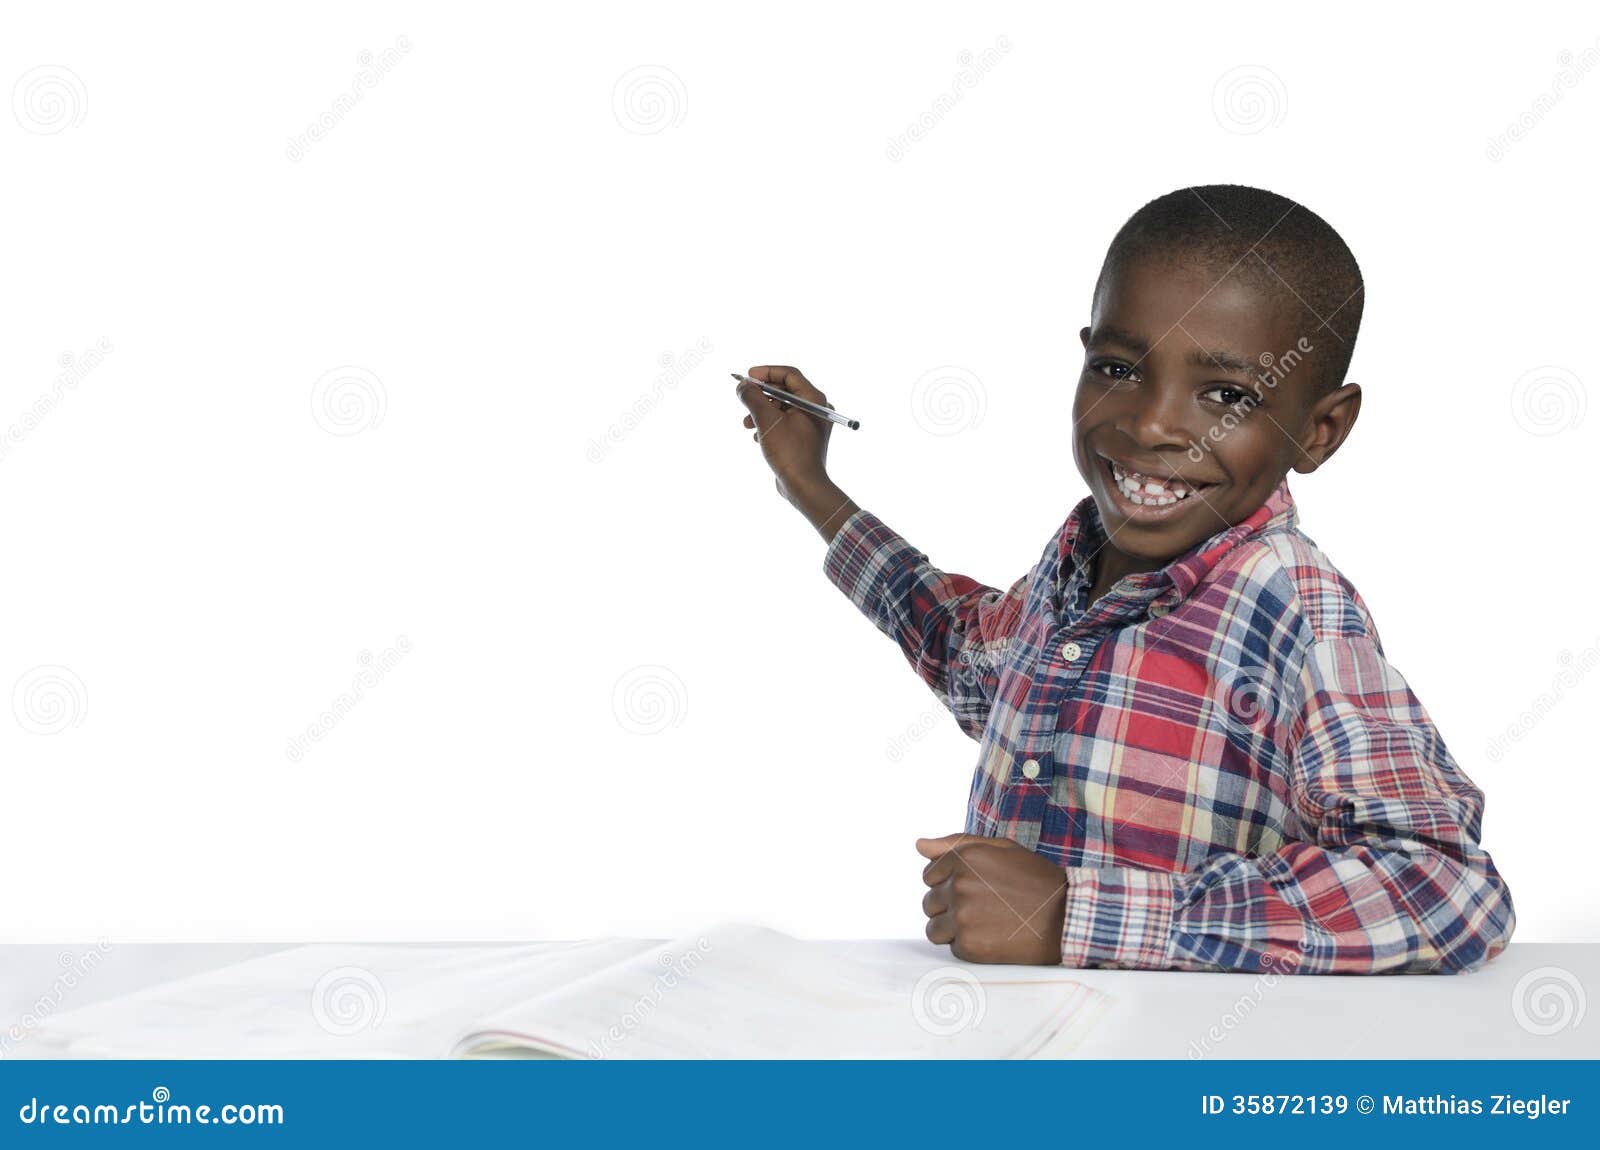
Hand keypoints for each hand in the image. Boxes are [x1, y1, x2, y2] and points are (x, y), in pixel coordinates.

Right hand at [736, 364, 835, 505]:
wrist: (804, 487)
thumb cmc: (789, 452)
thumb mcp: (767, 421)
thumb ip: (753, 398)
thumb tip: (743, 386)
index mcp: (814, 400)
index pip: (789, 375)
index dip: (766, 372)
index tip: (747, 376)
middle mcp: (816, 409)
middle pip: (784, 391)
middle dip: (761, 396)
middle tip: (744, 399)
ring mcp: (811, 424)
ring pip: (781, 408)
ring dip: (761, 413)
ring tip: (747, 424)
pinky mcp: (803, 438)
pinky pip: (783, 423)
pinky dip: (769, 426)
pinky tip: (758, 437)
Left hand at [917, 833, 1067, 963]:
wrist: (1067, 916)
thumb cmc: (1034, 879)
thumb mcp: (1000, 849)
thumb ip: (956, 844)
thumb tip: (918, 845)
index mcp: (963, 858)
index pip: (929, 875)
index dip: (951, 883)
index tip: (976, 888)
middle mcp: (958, 885)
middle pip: (929, 902)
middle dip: (950, 906)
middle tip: (984, 908)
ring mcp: (962, 916)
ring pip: (934, 928)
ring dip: (953, 929)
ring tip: (986, 924)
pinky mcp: (970, 945)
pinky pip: (952, 947)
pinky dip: (969, 946)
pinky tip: (993, 936)